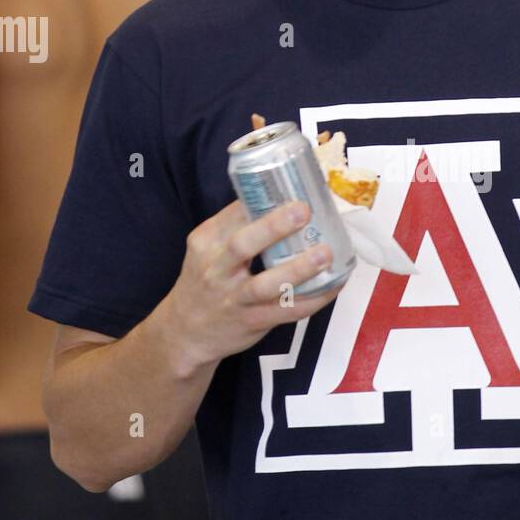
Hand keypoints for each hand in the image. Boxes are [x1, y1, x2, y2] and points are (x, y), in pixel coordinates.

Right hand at [163, 198, 343, 372]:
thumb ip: (235, 227)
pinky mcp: (252, 321)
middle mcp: (216, 270)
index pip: (232, 215)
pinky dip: (314, 299)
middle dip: (273, 227)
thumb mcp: (206, 249)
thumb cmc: (205, 282)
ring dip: (299, 269)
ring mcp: (234, 298)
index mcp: (206, 243)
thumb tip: (279, 196)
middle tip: (303, 211)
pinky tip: (333, 285)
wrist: (185, 331)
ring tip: (325, 254)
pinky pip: (287, 311)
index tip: (290, 188)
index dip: (261, 200)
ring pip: (266, 285)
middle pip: (241, 246)